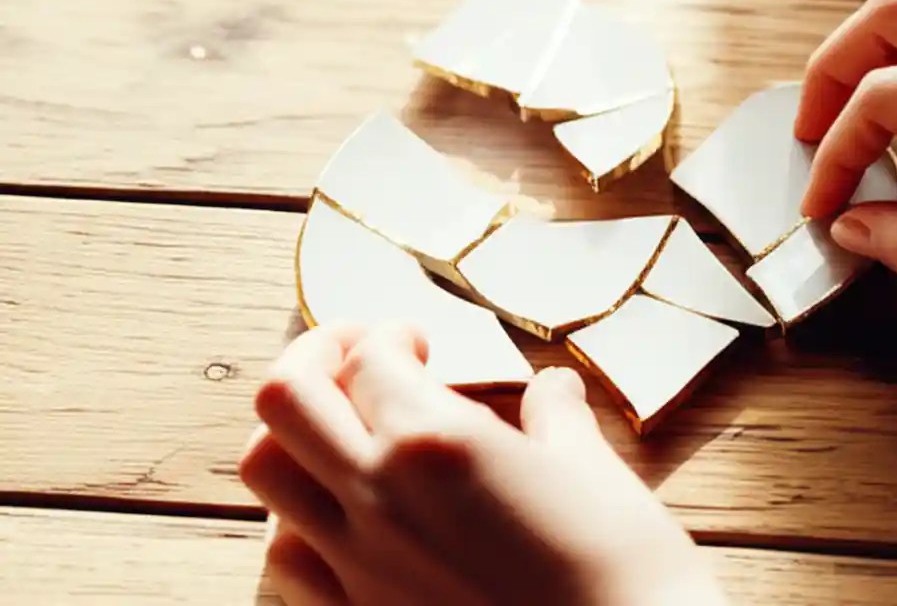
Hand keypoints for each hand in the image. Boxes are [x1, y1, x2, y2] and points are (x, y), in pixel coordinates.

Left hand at [239, 324, 724, 605]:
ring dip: (295, 434)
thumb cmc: (620, 571)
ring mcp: (359, 562)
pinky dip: (298, 518)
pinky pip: (289, 556)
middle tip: (354, 355)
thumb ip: (557, 418)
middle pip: (287, 398)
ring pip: (267, 474)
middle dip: (314, 358)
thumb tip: (552, 388)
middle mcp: (379, 495)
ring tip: (342, 430)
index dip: (390, 335)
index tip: (416, 341)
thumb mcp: (593, 472)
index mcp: (437, 441)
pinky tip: (344, 513)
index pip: (370, 357)